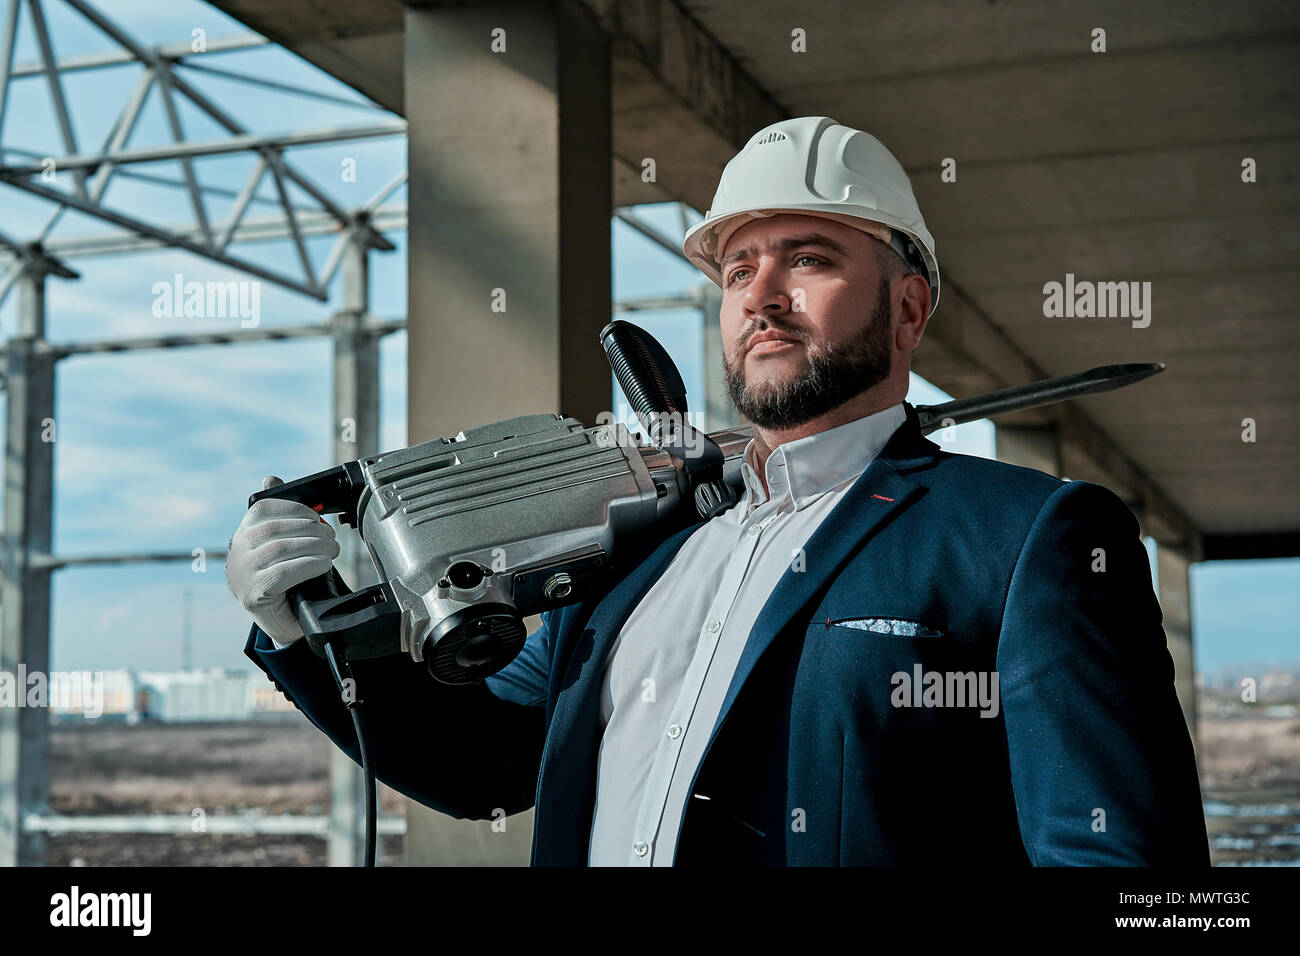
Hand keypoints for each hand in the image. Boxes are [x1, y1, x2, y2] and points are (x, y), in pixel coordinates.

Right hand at [225, 475, 339, 644]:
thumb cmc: (289, 578)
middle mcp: (236, 553)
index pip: (263, 510)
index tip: (317, 516)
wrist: (287, 621)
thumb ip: (281, 515)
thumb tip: (271, 479)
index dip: (294, 509)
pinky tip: (324, 564)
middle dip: (310, 529)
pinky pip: (282, 574)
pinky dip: (308, 565)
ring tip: (333, 549)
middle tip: (332, 537)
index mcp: (242, 535)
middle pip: (274, 530)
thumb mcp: (285, 544)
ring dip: (313, 546)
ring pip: (279, 550)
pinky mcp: (252, 596)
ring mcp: (241, 576)